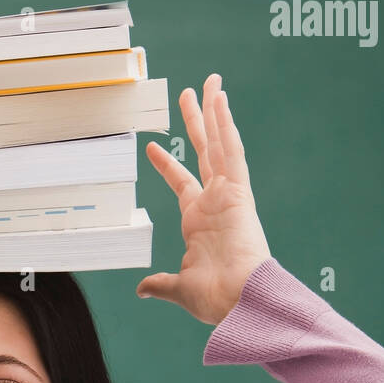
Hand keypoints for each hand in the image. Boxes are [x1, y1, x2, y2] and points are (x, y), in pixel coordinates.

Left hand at [136, 74, 271, 325]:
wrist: (238, 300)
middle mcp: (215, 202)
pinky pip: (232, 151)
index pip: (182, 183)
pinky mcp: (241, 192)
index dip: (166, 165)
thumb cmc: (215, 299)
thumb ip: (160, 284)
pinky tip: (220, 100)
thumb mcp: (179, 288)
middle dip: (196, 122)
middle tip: (189, 93)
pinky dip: (226, 125)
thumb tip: (142, 290)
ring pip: (220, 144)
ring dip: (214, 112)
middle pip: (204, 152)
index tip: (152, 148)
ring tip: (209, 81)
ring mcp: (229, 194)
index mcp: (200, 221)